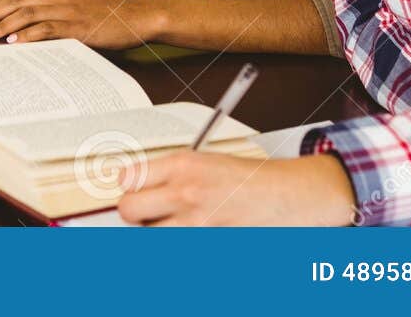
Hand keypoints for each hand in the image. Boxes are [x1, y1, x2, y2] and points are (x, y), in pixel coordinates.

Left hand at [0, 0, 156, 49]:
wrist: (135, 16)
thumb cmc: (107, 15)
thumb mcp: (77, 6)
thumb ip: (54, 11)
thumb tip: (29, 27)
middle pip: (16, 0)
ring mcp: (67, 9)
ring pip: (27, 13)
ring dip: (4, 26)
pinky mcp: (76, 25)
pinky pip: (46, 28)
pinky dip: (28, 36)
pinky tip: (15, 44)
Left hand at [117, 151, 356, 226]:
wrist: (284, 197)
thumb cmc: (248, 179)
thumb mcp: (205, 161)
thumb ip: (170, 172)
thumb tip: (135, 183)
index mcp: (183, 166)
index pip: (127, 178)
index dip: (126, 186)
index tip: (129, 188)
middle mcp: (185, 194)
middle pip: (128, 210)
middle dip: (132, 212)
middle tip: (144, 211)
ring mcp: (194, 224)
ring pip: (148, 235)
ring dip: (154, 232)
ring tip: (169, 224)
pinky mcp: (205, 245)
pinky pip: (175, 248)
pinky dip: (176, 243)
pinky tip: (186, 234)